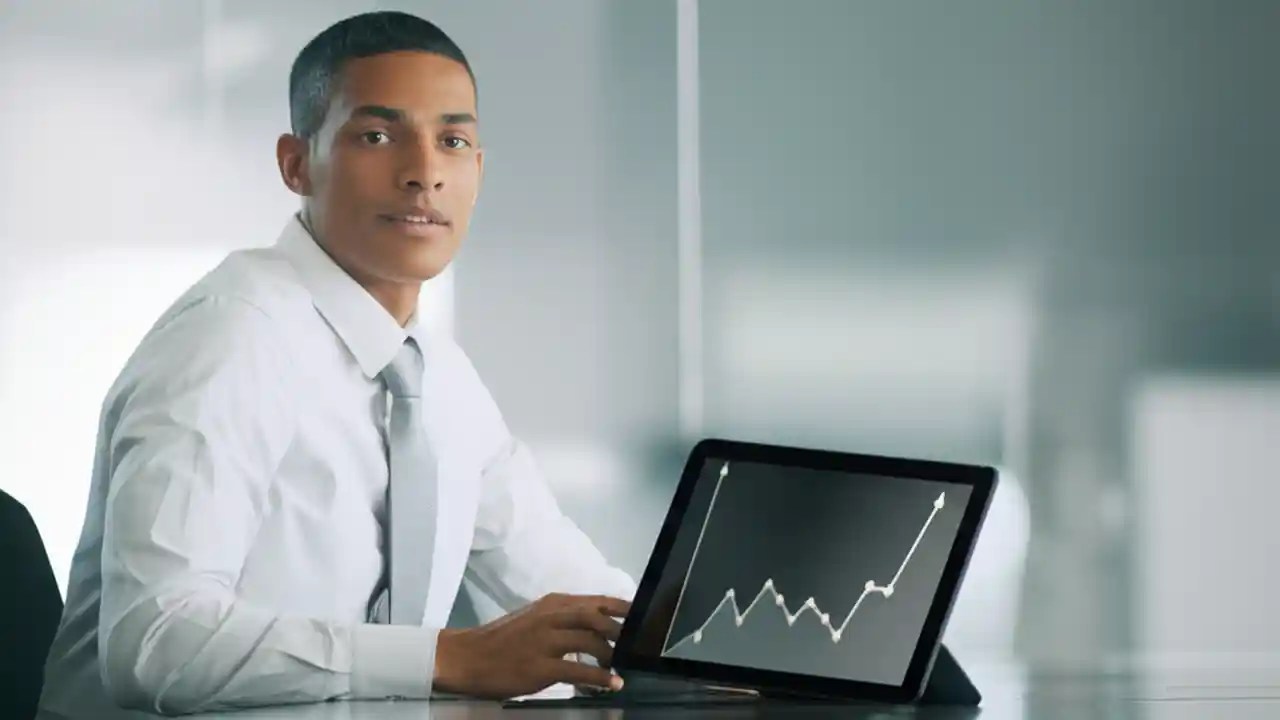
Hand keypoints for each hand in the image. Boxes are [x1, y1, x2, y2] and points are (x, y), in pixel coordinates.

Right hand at [433, 592, 629, 698]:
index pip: (595, 601)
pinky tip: (613, 683)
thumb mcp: (534, 618)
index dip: (621, 607)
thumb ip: (562, 619)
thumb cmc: (502, 640)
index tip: (643, 614)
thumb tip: (596, 626)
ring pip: (590, 641)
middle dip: (621, 630)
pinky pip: (578, 669)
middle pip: (596, 617)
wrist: (468, 657)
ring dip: (612, 654)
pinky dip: (600, 677)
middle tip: (639, 642)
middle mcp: (551, 617)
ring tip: (624, 665)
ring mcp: (545, 640)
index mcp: (552, 604)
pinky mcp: (540, 665)